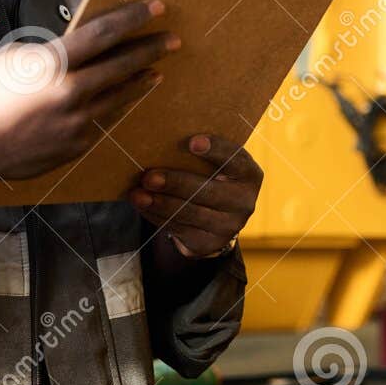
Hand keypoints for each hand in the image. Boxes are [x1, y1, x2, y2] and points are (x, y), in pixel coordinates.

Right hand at [0, 0, 176, 182]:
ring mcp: (76, 123)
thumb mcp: (17, 59)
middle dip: (151, 49)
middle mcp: (69, 93)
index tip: (156, 7)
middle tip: (172, 39)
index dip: (133, 18)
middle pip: (122, 64)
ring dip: (141, 80)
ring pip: (120, 95)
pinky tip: (127, 96)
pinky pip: (105, 119)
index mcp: (52, 64)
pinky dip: (118, 105)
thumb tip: (85, 44)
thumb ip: (54, 52)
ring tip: (156, 69)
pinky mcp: (77, 145)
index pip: (103, 33)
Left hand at [129, 134, 261, 257]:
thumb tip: (160, 142)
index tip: (192, 142)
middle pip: (208, 191)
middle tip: (149, 176)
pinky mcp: (209, 242)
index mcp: (248, 174)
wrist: (218, 217)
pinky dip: (156, 216)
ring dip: (160, 203)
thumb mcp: (215, 164)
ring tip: (137, 194)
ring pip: (190, 213)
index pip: (235, 159)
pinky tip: (142, 205)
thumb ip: (198, 154)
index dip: (215, 150)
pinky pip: (179, 229)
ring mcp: (229, 226)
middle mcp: (244, 201)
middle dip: (176, 183)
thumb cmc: (210, 176)